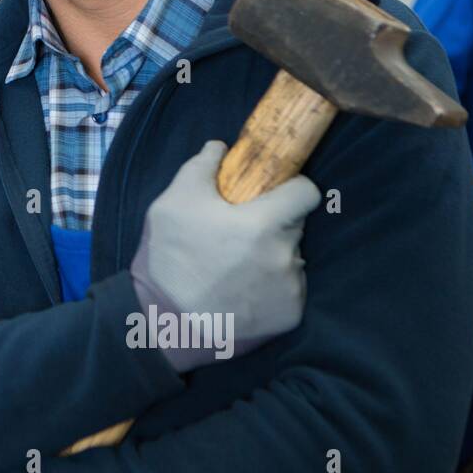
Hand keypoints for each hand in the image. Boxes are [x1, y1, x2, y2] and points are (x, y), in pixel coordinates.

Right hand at [131, 140, 320, 354]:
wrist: (165, 325)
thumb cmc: (168, 259)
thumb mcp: (171, 204)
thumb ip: (200, 168)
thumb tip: (219, 147)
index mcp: (263, 224)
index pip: (307, 193)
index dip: (291, 188)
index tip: (272, 194)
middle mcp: (285, 256)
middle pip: (294, 227)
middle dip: (273, 225)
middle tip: (239, 235)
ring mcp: (290, 289)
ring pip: (290, 260)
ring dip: (271, 258)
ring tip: (235, 269)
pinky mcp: (290, 316)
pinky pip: (288, 291)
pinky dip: (271, 289)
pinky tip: (242, 293)